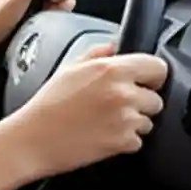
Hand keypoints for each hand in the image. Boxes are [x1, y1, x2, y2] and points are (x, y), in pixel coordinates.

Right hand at [2, 42, 167, 178]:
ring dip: (133, 123)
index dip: (151, 76)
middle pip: (156, 98)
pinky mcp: (122, 143)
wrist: (32, 139)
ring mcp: (125, 119)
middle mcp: (122, 93)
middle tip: (115, 106)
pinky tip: (102, 136)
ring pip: (147, 121)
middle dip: (140, 103)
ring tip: (105, 122)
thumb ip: (96, 52)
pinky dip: (124, 142)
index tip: (143, 82)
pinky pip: (137, 141)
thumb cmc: (46, 105)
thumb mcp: (68, 68)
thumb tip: (114, 46)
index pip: (158, 67)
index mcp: (111, 70)